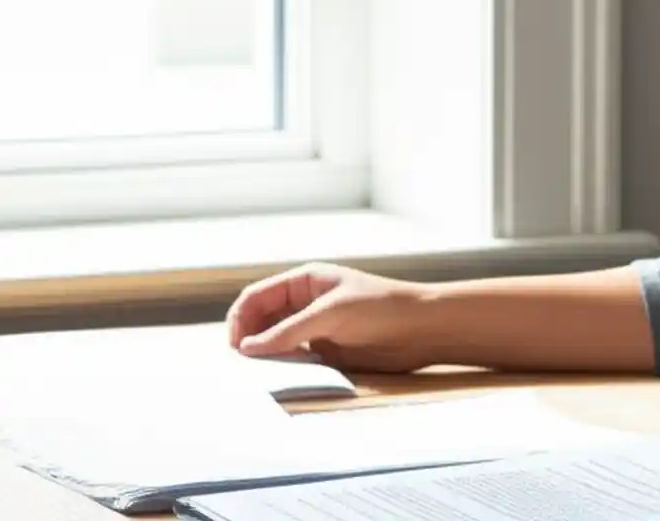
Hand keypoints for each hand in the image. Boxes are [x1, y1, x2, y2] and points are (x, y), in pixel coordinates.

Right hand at [226, 262, 435, 372]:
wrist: (423, 328)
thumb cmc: (381, 308)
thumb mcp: (331, 314)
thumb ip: (290, 331)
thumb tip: (248, 348)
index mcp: (304, 281)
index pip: (256, 297)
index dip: (240, 319)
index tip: (236, 347)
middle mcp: (305, 303)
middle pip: (261, 321)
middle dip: (249, 340)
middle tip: (244, 365)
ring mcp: (315, 328)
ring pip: (276, 342)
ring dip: (265, 356)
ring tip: (260, 374)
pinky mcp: (327, 351)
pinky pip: (295, 359)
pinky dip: (283, 367)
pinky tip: (283, 377)